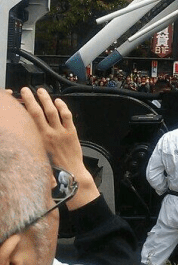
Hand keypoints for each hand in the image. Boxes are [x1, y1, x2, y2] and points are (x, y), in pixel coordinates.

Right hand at [20, 87, 99, 209]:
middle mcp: (49, 134)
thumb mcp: (37, 157)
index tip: (19, 100)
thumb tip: (24, 135)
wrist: (71, 174)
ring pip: (52, 111)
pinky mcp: (72, 132)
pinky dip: (62, 107)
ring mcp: (61, 132)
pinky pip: (67, 116)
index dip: (24, 108)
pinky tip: (58, 101)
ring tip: (41, 91)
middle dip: (31, 99)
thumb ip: (31, 145)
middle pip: (38, 112)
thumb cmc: (54, 168)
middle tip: (26, 90)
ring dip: (46, 99)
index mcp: (39, 140)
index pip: (29, 120)